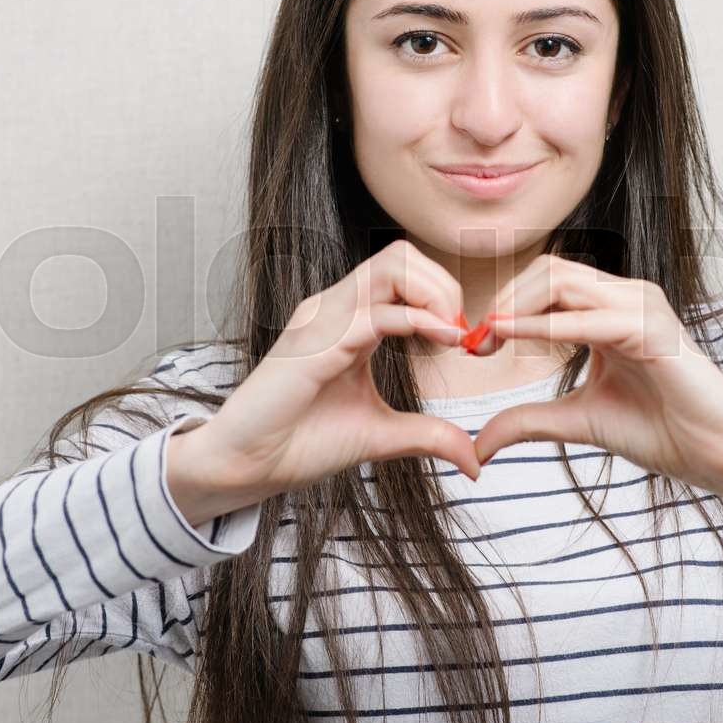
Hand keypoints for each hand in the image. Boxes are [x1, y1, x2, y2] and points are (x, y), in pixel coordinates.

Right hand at [186, 240, 484, 500]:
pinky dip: (417, 320)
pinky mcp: (313, 344)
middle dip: (445, 286)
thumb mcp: (382, 436)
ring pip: (391, 266)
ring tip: (450, 335)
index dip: (444, 296)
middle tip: (460, 334)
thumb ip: (428, 436)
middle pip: (401, 255)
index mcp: (349, 319)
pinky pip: (374, 312)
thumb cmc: (302, 443)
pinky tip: (439, 342)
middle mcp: (335, 308)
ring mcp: (322, 320)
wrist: (248, 467)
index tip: (463, 341)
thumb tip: (474, 460)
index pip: (405, 271)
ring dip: (435, 293)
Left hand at [471, 256, 722, 496]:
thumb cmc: (660, 431)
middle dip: (503, 300)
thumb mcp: (577, 421)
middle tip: (477, 343)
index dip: (503, 305)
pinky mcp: (654, 329)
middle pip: (547, 271)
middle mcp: (625, 298)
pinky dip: (546, 326)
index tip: (474, 346)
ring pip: (562, 280)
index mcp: (609, 310)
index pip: (544, 282)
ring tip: (489, 339)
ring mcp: (642, 307)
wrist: (716, 454)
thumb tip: (478, 444)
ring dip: (516, 307)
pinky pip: (591, 317)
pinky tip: (513, 337)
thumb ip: (528, 421)